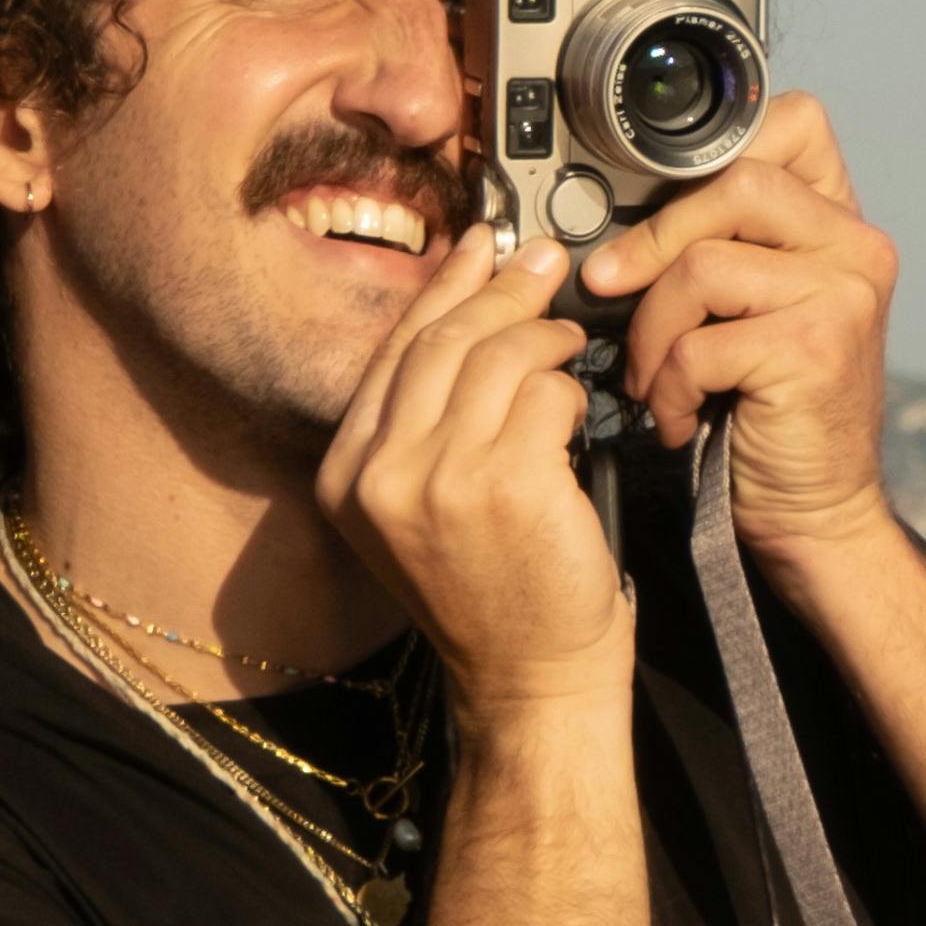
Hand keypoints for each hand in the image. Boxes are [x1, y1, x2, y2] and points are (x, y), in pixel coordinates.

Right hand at [312, 222, 630, 712]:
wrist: (530, 680)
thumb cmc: (496, 591)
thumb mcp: (424, 506)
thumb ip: (425, 422)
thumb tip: (471, 309)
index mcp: (345, 475)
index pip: (394, 350)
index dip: (443, 287)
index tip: (480, 246)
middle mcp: (378, 475)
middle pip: (443, 340)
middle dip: (502, 291)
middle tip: (545, 266)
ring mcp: (437, 479)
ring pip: (498, 357)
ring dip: (545, 340)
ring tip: (570, 346)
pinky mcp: (505, 486)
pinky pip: (545, 394)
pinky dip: (571, 390)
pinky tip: (580, 407)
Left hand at [570, 93, 898, 560]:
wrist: (814, 513)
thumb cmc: (765, 413)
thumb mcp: (745, 311)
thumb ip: (716, 244)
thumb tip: (610, 209)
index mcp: (842, 224)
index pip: (791, 124)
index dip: (712, 155)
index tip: (655, 214)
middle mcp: (858, 248)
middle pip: (735, 181)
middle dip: (653, 239)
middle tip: (610, 289)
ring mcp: (844, 297)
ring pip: (703, 264)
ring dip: (652, 331)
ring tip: (655, 379)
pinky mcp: (816, 350)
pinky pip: (699, 342)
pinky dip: (668, 386)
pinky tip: (679, 416)